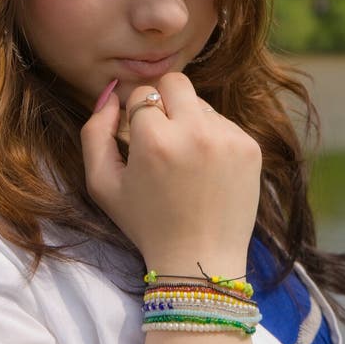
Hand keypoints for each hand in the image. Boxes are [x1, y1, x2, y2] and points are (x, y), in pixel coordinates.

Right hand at [81, 72, 261, 276]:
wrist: (201, 261)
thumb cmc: (146, 223)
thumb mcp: (102, 184)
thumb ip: (95, 132)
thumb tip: (111, 94)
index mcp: (155, 139)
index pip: (141, 93)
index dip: (136, 115)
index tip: (140, 141)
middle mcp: (194, 132)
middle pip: (175, 82)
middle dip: (164, 101)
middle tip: (162, 134)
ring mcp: (227, 138)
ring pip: (201, 103)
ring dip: (189, 121)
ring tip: (185, 161)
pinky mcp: (249, 147)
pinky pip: (223, 123)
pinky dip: (212, 138)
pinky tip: (206, 170)